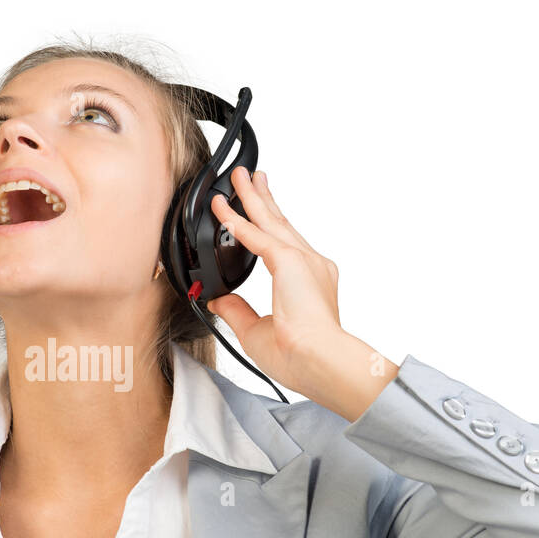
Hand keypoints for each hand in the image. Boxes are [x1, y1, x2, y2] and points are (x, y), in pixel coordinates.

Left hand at [206, 167, 396, 419]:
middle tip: (251, 178)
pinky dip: (236, 221)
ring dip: (251, 197)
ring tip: (238, 177)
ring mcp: (304, 260)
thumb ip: (237, 311)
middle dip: (263, 198)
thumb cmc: (300, 356)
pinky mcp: (291, 262)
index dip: (269, 226)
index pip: (285, 245)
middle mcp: (311, 265)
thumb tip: (218, 300)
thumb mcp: (256, 331)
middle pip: (280, 223)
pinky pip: (256, 236)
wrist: (320, 361)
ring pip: (270, 220)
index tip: (261, 210)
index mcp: (309, 282)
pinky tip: (221, 208)